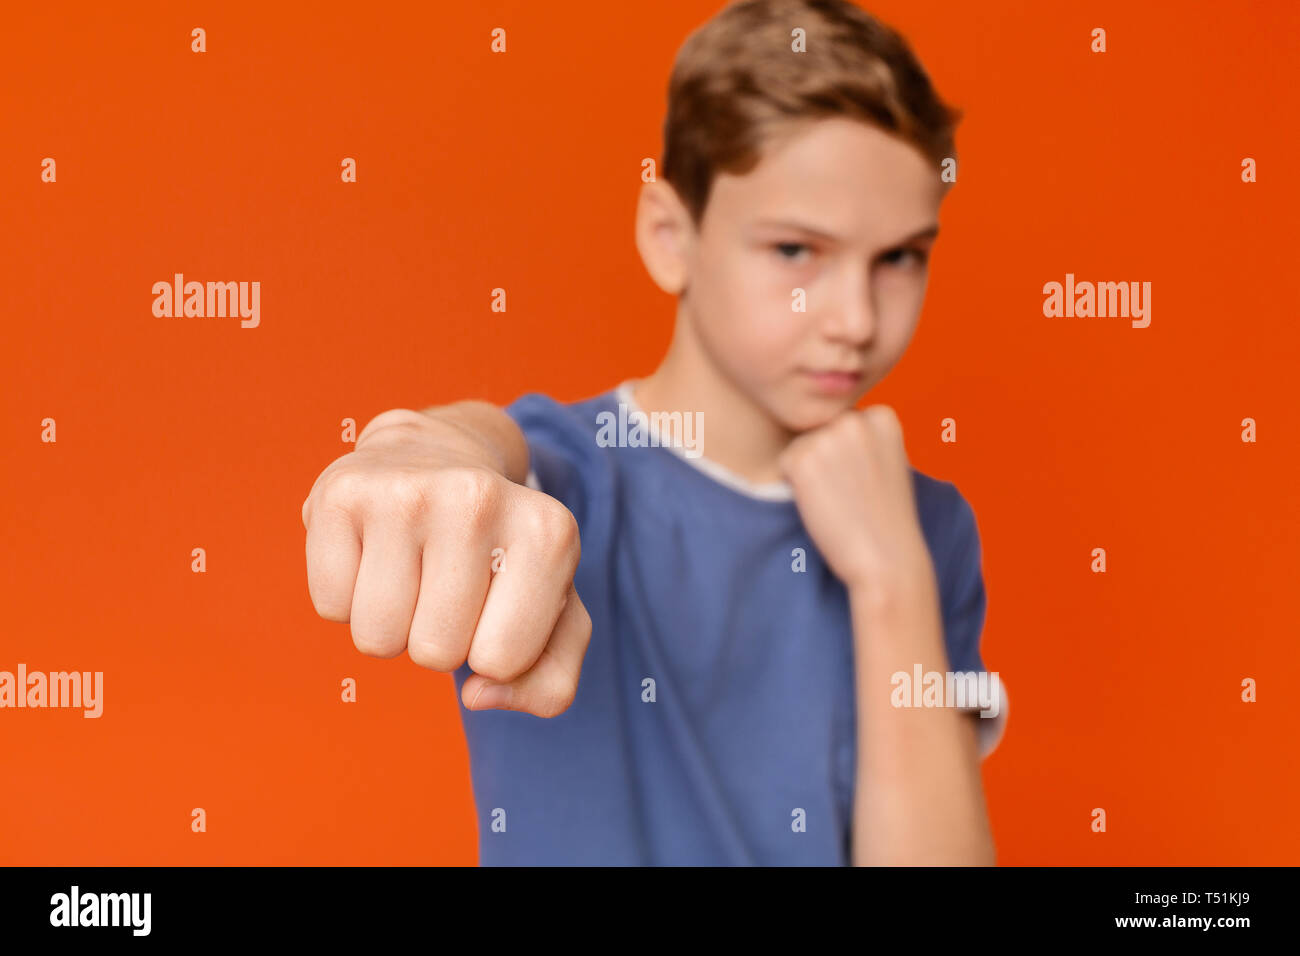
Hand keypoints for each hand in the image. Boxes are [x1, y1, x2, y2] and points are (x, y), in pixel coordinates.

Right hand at [301, 413, 591, 716]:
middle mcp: (480, 499)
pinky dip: (348, 597)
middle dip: (439, 639)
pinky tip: (374, 552)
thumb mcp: (554, 615)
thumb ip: (549, 683)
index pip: (503, 660)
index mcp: (549, 532)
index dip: (493, 653)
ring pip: (377, 639)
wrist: (434, 456)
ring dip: (392, 625)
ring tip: (412, 570)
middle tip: (447, 585)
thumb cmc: (499, 555)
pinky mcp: (341, 494)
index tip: (496, 603)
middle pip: (436, 653)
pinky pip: (331, 606)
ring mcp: (407, 491)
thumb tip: (477, 694)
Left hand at [778, 405, 931, 596]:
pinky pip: (784, 465)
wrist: (888, 559)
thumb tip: (839, 422)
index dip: (848, 458)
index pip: (842, 426)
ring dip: (811, 475)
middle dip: (827, 462)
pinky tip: (824, 504)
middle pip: (819, 432)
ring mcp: (828, 437)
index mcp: (881, 415)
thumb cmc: (887, 518)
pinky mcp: (803, 459)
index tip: (868, 482)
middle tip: (853, 495)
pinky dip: (796, 487)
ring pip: (800, 448)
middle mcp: (855, 419)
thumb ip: (867, 437)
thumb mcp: (889, 461)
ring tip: (841, 500)